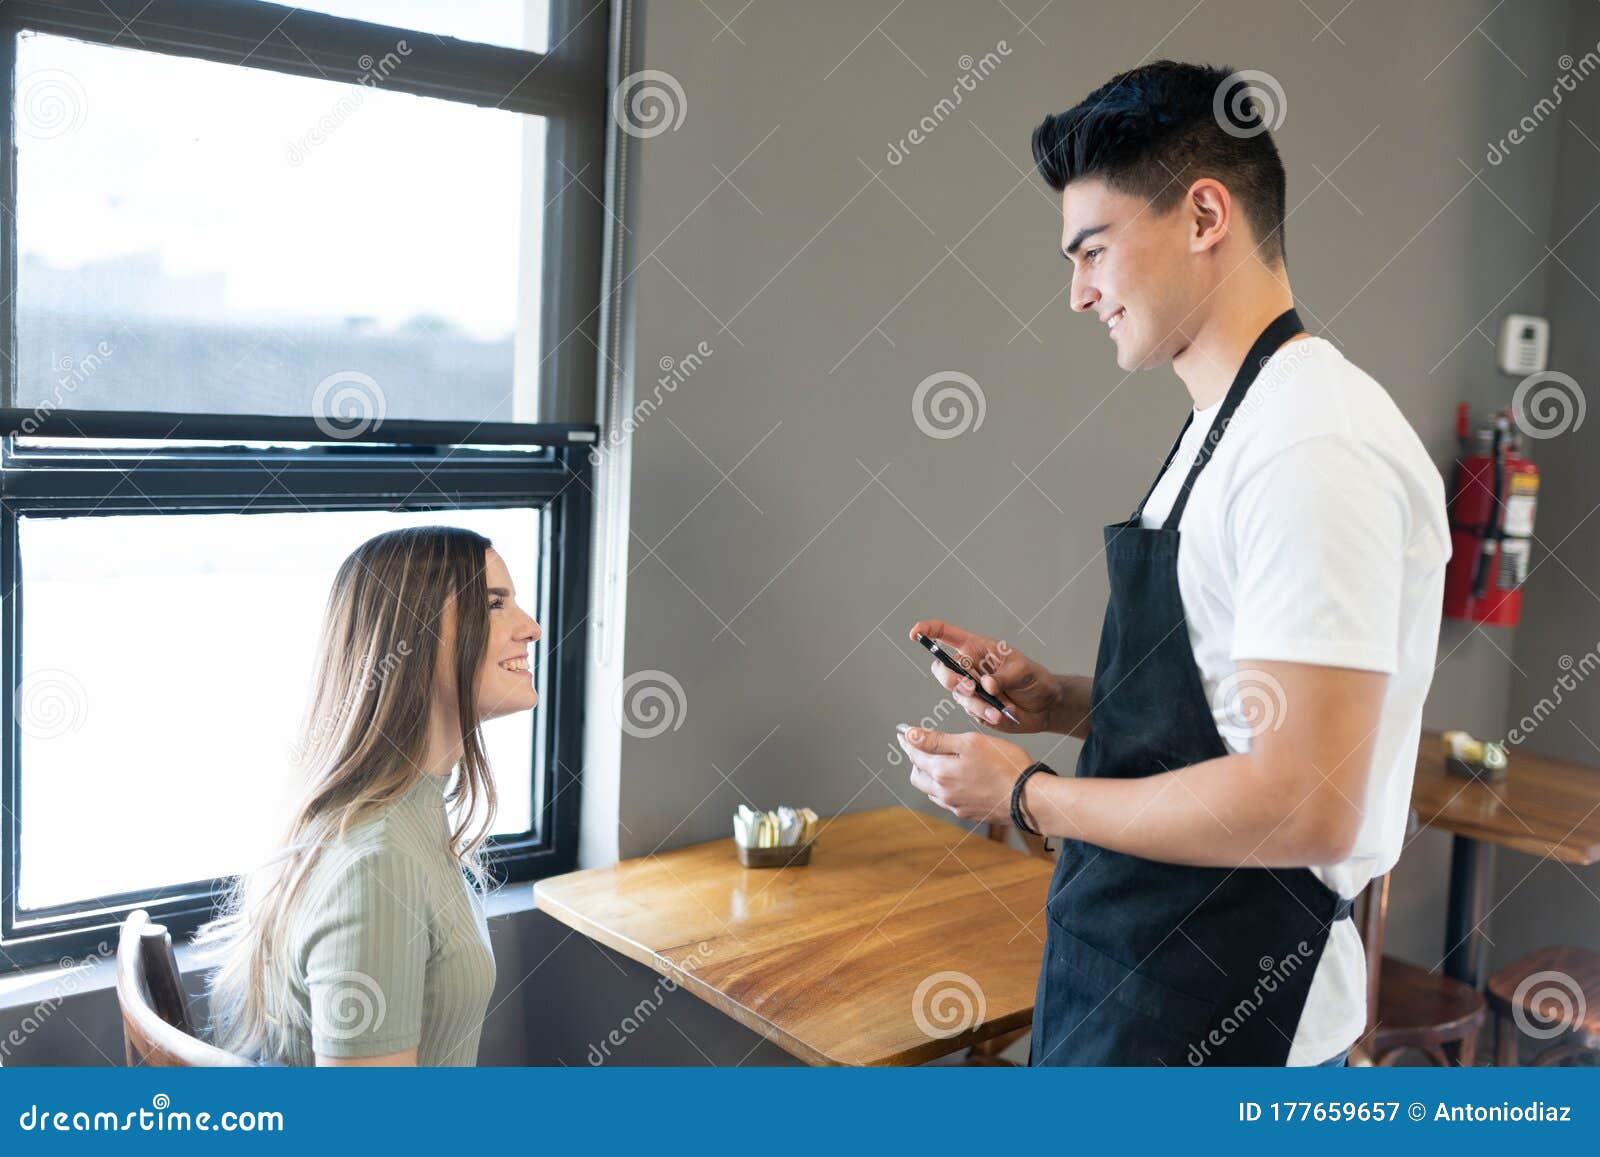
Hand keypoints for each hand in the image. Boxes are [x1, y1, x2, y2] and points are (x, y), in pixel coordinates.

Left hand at [898, 726, 1032, 822]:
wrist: (1029, 799)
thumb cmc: (1004, 766)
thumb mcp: (970, 742)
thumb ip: (937, 740)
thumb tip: (910, 735)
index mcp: (940, 772)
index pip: (915, 754)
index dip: (908, 741)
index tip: (903, 734)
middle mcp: (943, 792)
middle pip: (918, 775)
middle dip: (917, 760)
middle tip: (922, 747)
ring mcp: (955, 805)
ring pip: (931, 790)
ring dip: (930, 776)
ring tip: (940, 763)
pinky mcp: (967, 813)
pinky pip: (947, 800)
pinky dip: (945, 788)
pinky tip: (957, 780)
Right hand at [908, 619, 1061, 733]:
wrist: (1044, 707)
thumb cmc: (1034, 679)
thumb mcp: (1022, 671)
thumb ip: (1002, 676)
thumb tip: (986, 685)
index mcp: (977, 648)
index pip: (946, 634)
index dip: (928, 630)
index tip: (915, 633)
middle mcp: (969, 668)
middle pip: (941, 668)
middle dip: (951, 679)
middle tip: (971, 688)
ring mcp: (970, 689)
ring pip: (957, 694)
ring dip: (975, 702)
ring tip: (996, 709)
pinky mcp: (974, 708)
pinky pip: (970, 711)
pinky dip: (984, 714)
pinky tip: (1000, 715)